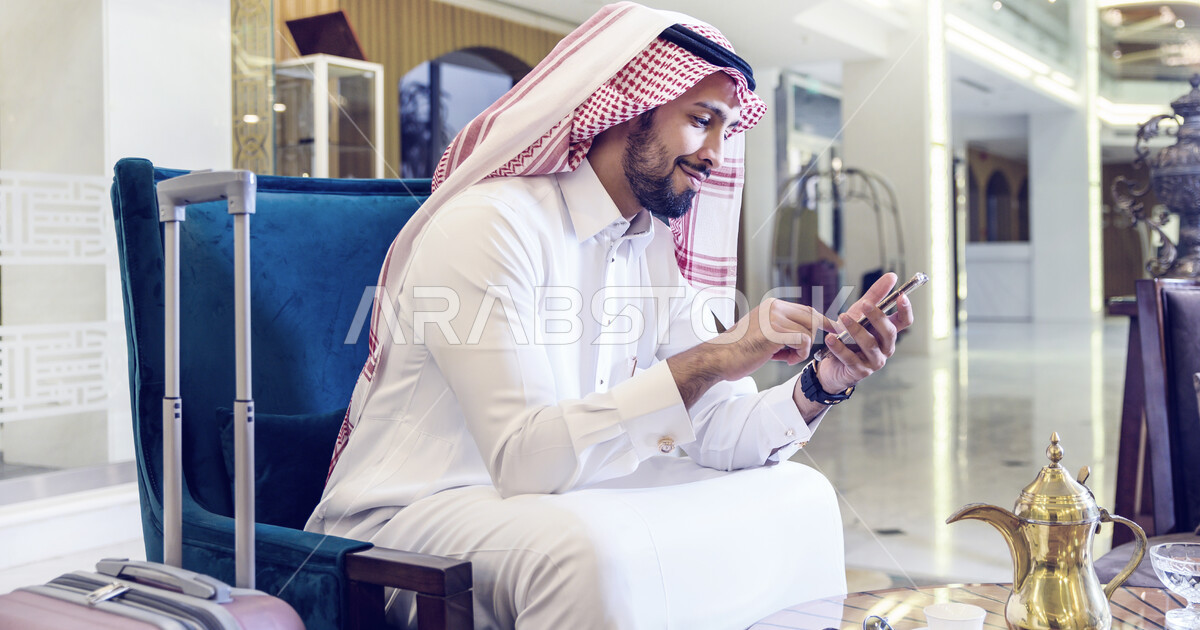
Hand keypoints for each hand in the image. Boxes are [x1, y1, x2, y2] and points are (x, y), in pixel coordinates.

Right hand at [667, 298, 835, 408]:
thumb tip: (807, 335)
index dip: (821, 321)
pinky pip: (804, 342)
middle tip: (794, 354)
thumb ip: (783, 330)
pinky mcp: (775, 332)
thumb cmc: (739, 351)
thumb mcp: (764, 334)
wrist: (720, 358)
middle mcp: (774, 307)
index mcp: (772, 305)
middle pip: (811, 319)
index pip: (806, 309)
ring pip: (808, 332)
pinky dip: (799, 354)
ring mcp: (774, 318)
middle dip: (810, 339)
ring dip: (801, 350)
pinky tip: (785, 360)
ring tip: (784, 358)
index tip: (834, 329)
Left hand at [817, 272, 914, 391]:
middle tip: (865, 304)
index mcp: (888, 333)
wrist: (831, 364)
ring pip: (870, 345)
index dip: (906, 310)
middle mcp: (885, 348)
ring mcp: (874, 361)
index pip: (904, 322)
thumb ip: (874, 296)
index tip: (901, 296)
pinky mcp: (860, 372)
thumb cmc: (849, 337)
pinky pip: (850, 358)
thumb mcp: (859, 313)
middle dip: (877, 317)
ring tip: (842, 318)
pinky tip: (830, 338)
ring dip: (856, 330)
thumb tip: (892, 276)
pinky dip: (839, 348)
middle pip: (889, 332)